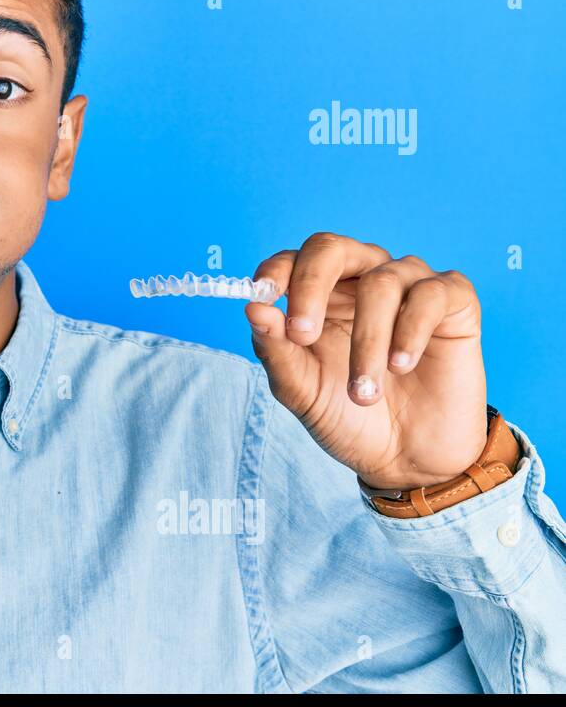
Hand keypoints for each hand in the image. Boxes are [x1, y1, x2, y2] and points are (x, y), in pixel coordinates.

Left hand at [245, 232, 486, 489]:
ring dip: (366, 339)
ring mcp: (409, 286)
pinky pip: (431, 294)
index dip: (277, 271)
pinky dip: (410, 331)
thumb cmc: (350, 417)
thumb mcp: (302, 392)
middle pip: (331, 248)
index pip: (292, 260)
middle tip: (302, 334)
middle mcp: (361, 279)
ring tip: (363, 392)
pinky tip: (401, 366)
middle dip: (310, 285)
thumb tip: (252, 307)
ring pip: (381, 282)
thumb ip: (277, 351)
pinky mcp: (454, 302)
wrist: (409, 458)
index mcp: (319, 295)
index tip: (263, 297)